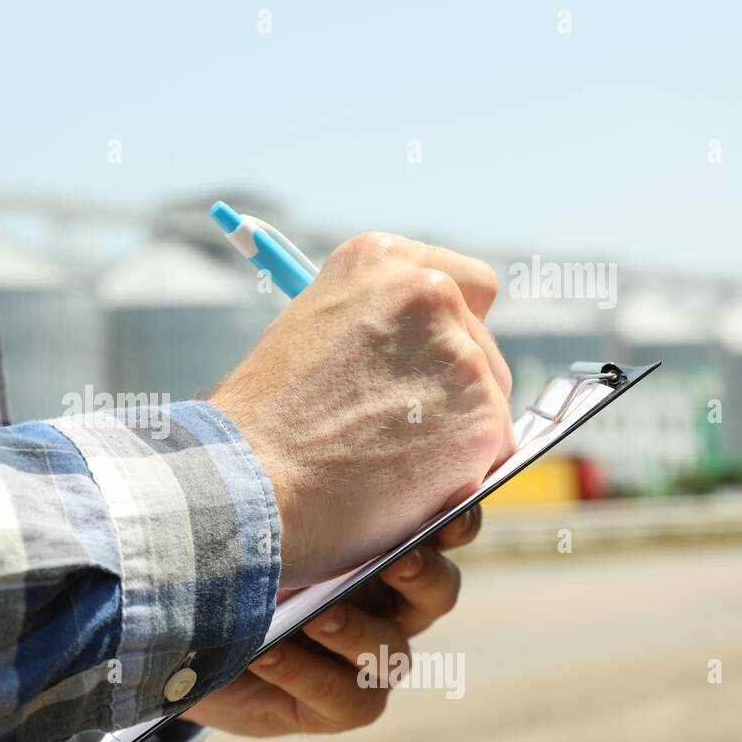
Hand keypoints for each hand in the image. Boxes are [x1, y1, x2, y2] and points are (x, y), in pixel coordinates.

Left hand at [181, 506, 480, 735]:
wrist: (176, 635)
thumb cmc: (222, 560)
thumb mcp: (250, 520)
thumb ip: (288, 501)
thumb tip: (307, 461)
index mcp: (380, 548)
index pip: (441, 531)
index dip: (456, 522)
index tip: (453, 506)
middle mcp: (386, 604)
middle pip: (437, 593)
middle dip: (424, 575)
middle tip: (401, 560)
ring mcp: (365, 659)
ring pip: (393, 652)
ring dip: (358, 632)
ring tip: (319, 614)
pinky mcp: (336, 706)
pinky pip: (347, 697)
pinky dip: (306, 674)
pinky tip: (267, 655)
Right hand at [209, 232, 513, 586]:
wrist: (249, 475)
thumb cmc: (258, 418)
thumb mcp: (306, 331)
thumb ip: (368, 326)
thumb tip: (408, 356)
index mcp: (380, 259)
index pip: (459, 283)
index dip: (445, 328)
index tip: (426, 360)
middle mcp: (429, 290)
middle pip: (480, 341)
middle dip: (451, 384)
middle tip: (400, 425)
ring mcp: (461, 353)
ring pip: (488, 398)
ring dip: (454, 429)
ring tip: (390, 458)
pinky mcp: (482, 416)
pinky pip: (491, 449)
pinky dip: (459, 471)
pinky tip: (407, 482)